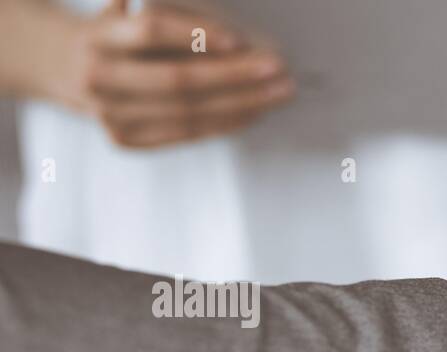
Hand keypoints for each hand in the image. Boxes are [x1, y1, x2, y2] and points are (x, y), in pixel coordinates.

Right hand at [18, 0, 292, 148]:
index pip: (149, 32)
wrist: (64, 67)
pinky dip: (224, 123)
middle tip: (278, 70)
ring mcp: (110, 114)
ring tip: (277, 93)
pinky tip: (253, 112)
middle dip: (235, 76)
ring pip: (187, 113)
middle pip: (178, 81)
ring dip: (241, 105)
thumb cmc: (114, 32)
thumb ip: (164, 12)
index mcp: (99, 36)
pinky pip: (185, 133)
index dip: (195, 35)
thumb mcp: (125, 11)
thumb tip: (230, 32)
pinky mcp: (124, 139)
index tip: (239, 39)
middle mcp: (100, 78)